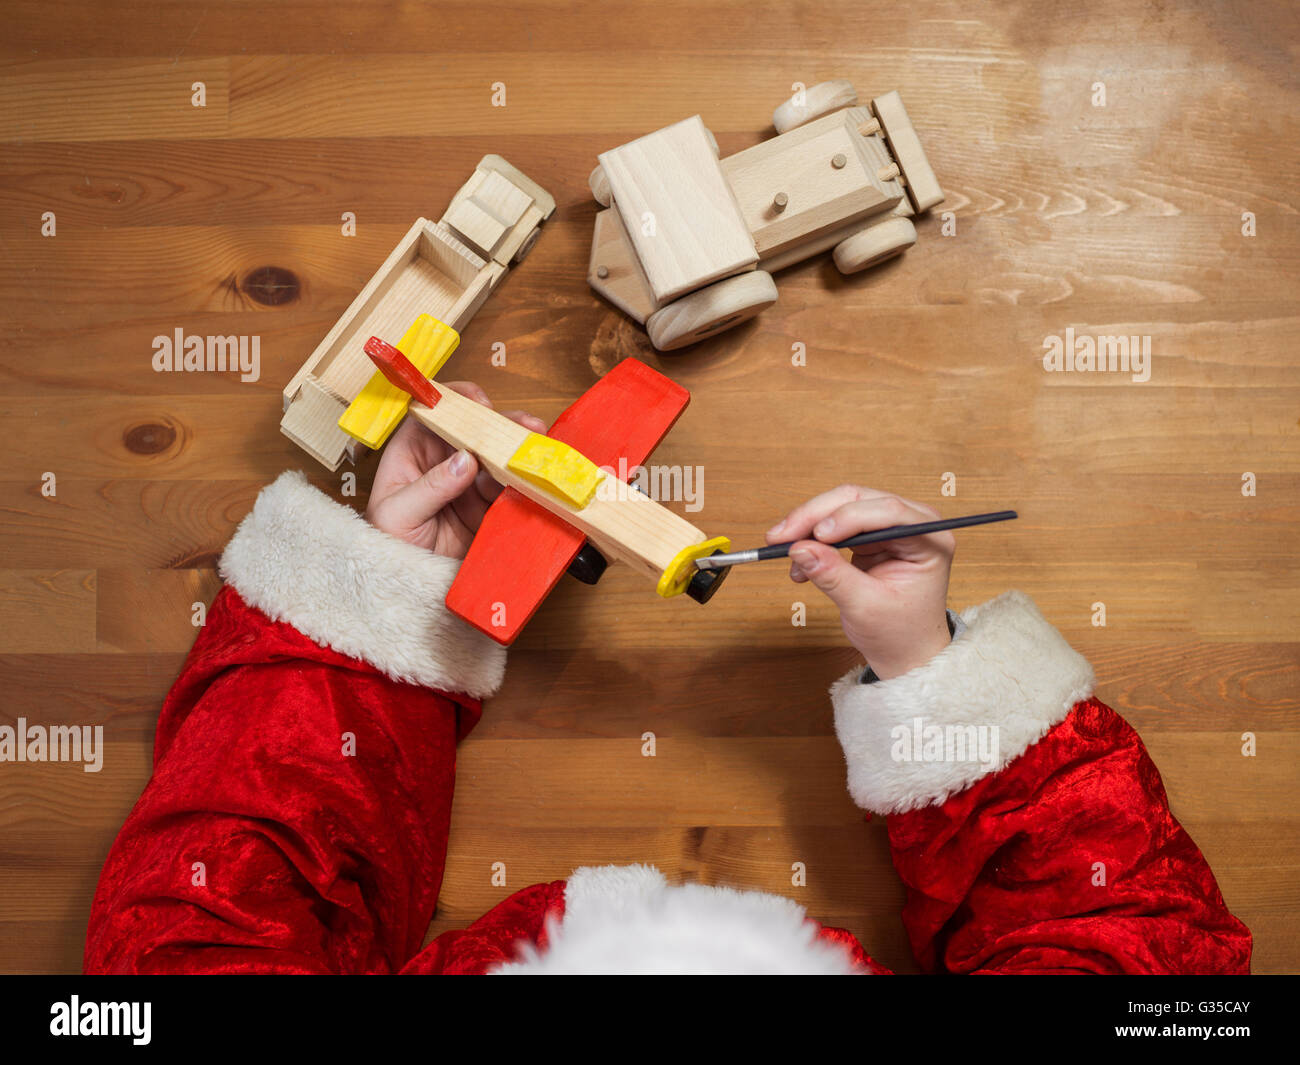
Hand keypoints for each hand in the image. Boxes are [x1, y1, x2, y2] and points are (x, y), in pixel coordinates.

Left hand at [364, 381, 546, 558]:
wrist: (403, 588)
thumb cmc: (386, 545)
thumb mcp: (398, 515)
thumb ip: (431, 486)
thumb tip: (465, 460)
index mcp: (412, 452)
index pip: (434, 413)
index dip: (456, 401)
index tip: (479, 404)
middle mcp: (443, 461)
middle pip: (473, 430)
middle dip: (500, 424)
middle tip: (525, 427)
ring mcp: (468, 483)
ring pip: (497, 456)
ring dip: (517, 451)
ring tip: (535, 452)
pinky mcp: (488, 506)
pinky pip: (510, 488)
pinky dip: (524, 483)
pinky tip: (533, 479)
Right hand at [768, 486, 954, 679]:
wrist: (904, 652)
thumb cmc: (900, 633)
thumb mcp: (865, 607)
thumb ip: (833, 575)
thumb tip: (799, 549)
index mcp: (930, 539)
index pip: (889, 511)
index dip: (848, 517)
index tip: (817, 535)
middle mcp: (914, 524)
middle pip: (859, 500)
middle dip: (816, 516)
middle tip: (781, 536)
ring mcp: (890, 527)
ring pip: (840, 506)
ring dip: (808, 526)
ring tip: (786, 552)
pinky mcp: (870, 535)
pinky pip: (834, 524)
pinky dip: (812, 539)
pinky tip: (800, 563)